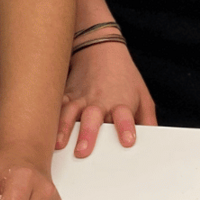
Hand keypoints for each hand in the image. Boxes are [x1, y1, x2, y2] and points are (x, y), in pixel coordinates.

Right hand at [56, 40, 156, 156]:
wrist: (101, 47)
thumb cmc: (124, 76)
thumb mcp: (143, 96)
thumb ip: (148, 120)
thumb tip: (155, 142)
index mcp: (121, 103)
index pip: (125, 116)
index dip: (126, 128)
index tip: (128, 142)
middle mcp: (100, 101)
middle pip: (94, 117)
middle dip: (88, 134)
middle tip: (83, 152)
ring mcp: (81, 98)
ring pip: (71, 113)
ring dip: (64, 128)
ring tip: (59, 144)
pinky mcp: (66, 95)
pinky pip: (57, 106)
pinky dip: (51, 117)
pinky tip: (45, 128)